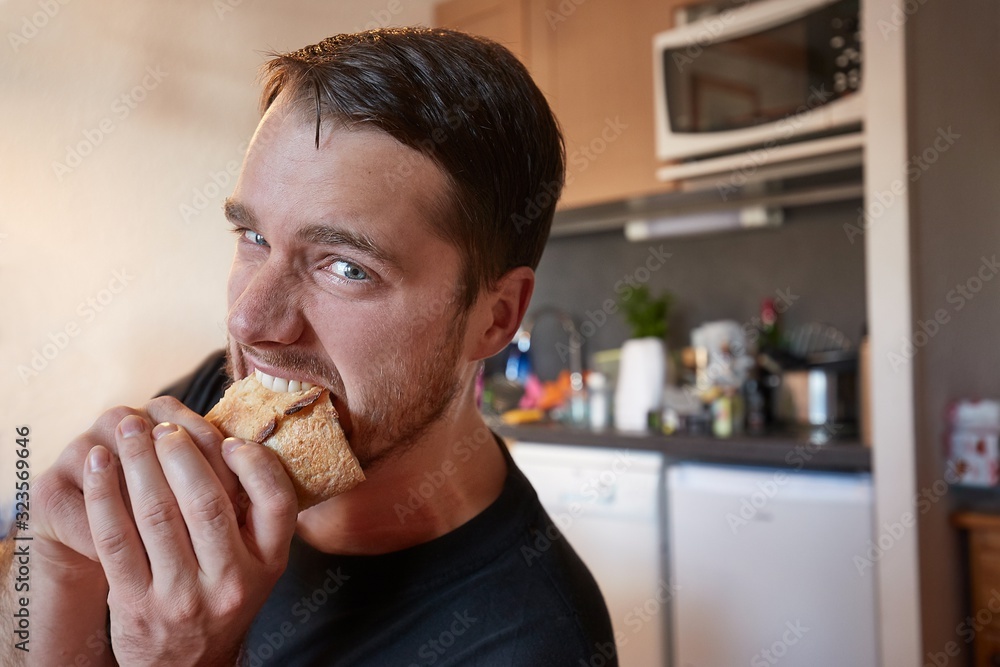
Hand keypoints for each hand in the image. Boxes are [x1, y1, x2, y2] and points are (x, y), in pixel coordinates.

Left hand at [29, 398, 244, 665]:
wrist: (185, 666)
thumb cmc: (220, 595)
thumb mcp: (256, 564)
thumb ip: (251, 513)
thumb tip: (226, 437)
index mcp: (269, 563)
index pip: (276, 502)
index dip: (253, 463)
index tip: (229, 439)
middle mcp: (232, 581)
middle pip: (207, 502)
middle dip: (180, 451)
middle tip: (163, 424)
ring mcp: (182, 596)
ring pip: (157, 514)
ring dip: (138, 462)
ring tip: (129, 428)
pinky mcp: (136, 603)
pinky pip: (115, 538)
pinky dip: (103, 494)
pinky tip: (101, 465)